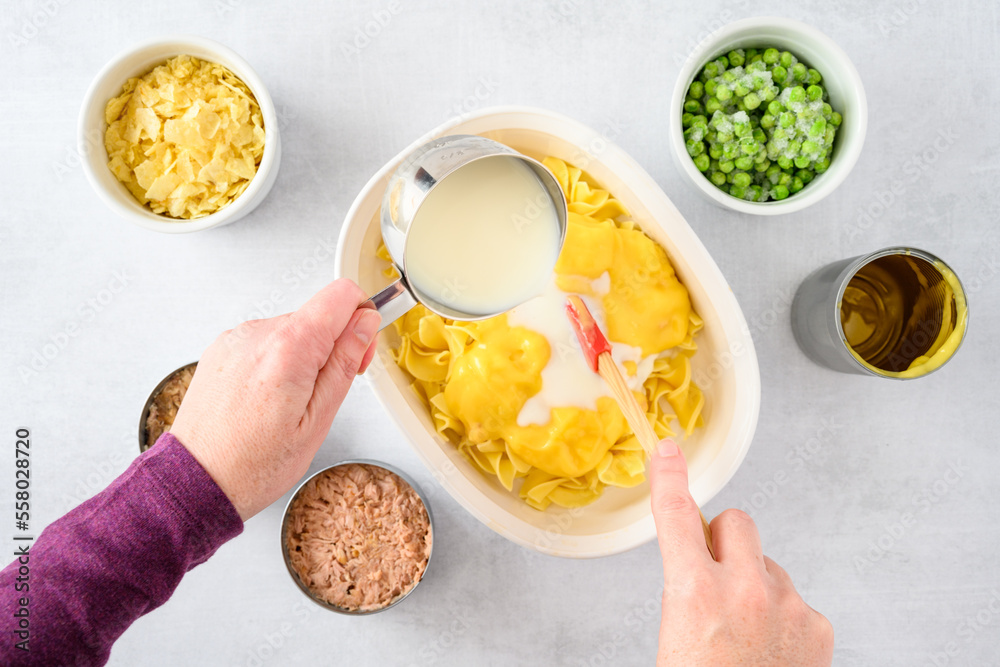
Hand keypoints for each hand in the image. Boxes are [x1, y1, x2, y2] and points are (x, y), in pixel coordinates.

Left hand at [170, 279, 380, 519]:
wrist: (196, 481)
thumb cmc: (253, 464)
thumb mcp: (318, 420)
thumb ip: (344, 363)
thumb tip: (365, 324)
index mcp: (288, 347)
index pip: (342, 295)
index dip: (361, 317)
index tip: (360, 349)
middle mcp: (258, 333)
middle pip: (317, 314)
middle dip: (332, 346)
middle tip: (324, 394)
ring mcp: (235, 339)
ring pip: (291, 330)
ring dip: (301, 357)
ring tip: (289, 403)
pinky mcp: (221, 349)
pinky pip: (265, 342)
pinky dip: (275, 363)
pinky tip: (266, 399)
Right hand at [651, 439, 833, 665]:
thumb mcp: (673, 639)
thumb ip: (684, 591)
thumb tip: (693, 565)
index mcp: (695, 595)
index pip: (676, 517)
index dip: (669, 478)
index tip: (668, 450)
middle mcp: (745, 591)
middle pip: (735, 522)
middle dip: (721, 539)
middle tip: (712, 576)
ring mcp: (788, 605)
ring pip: (766, 562)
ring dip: (752, 582)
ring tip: (743, 634)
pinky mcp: (818, 625)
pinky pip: (793, 596)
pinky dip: (781, 613)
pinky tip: (769, 648)